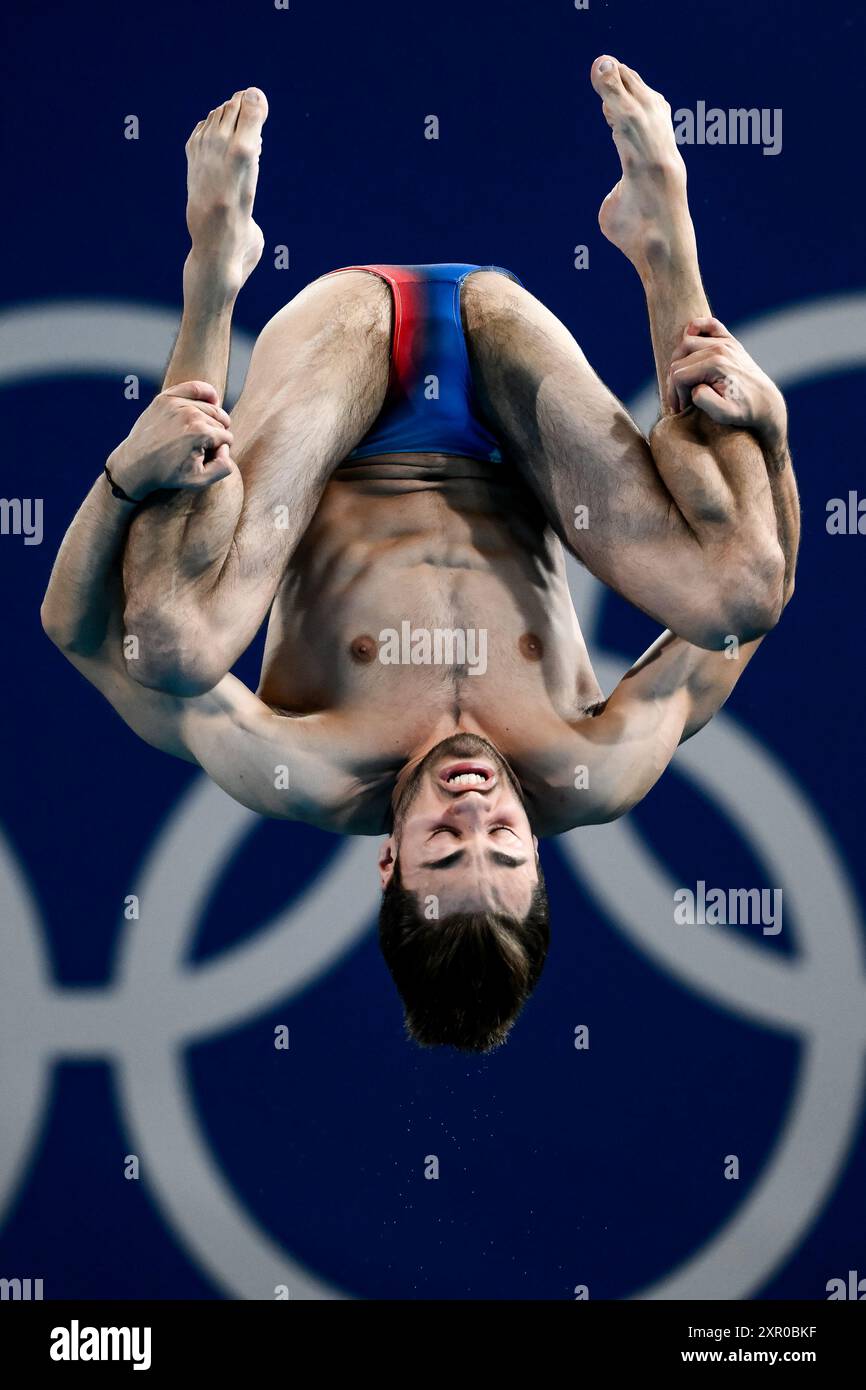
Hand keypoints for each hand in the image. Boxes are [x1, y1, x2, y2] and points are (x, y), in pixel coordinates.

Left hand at [106, 381, 236, 499]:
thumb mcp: (200, 481)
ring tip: (200, 435)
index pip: (227, 438)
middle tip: (201, 448)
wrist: (135, 464)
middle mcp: (190, 413)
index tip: (207, 459)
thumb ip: (224, 467)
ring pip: (211, 408)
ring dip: (211, 420)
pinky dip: (207, 393)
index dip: (220, 450)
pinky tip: (213, 400)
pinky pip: (195, 388)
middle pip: (220, 421)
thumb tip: (226, 447)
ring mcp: (176, 403)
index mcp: (200, 432)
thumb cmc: (167, 474)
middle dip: (216, 435)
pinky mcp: (166, 398)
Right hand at [667, 317, 786, 446]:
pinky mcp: (730, 341)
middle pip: (678, 361)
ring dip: (679, 363)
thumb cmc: (744, 411)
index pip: (678, 375)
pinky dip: (696, 327)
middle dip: (674, 384)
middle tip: (681, 401)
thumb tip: (694, 387)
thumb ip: (705, 400)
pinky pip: (710, 324)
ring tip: (684, 383)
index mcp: (716, 365)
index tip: (683, 408)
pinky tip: (688, 338)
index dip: (676, 395)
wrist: (766, 403)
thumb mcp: (724, 414)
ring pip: (686, 344)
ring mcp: (726, 342)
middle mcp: (720, 348)